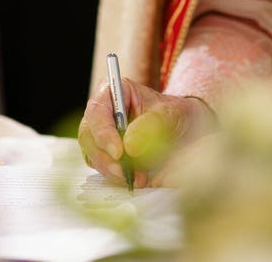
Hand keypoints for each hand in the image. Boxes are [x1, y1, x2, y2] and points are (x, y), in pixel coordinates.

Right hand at [78, 78, 216, 188]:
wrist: (181, 127)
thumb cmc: (172, 113)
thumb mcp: (168, 113)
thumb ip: (150, 125)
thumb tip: (129, 146)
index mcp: (114, 91)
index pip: (97, 110)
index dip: (103, 132)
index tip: (119, 152)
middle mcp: (102, 111)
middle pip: (89, 135)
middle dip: (105, 157)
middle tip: (125, 173)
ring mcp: (100, 133)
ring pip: (92, 154)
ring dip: (111, 170)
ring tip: (137, 178)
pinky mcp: (105, 152)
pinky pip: (101, 166)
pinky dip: (115, 176)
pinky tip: (134, 179)